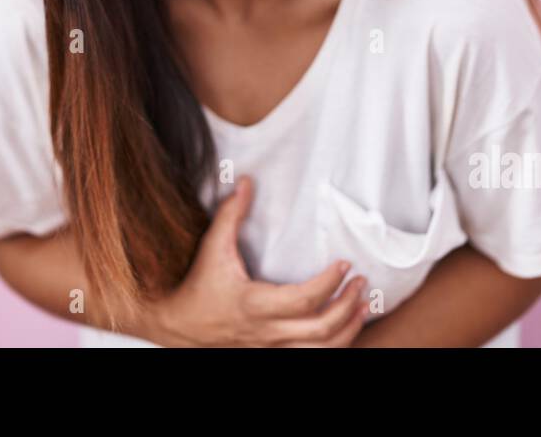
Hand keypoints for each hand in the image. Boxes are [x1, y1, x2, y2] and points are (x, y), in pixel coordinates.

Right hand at [143, 175, 368, 346]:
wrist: (178, 325)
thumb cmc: (196, 286)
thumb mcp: (212, 247)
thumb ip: (230, 215)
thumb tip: (246, 183)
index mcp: (254, 304)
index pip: (304, 298)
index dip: (330, 282)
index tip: (344, 263)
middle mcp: (266, 332)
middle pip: (321, 328)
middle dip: (347, 304)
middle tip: (360, 282)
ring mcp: (270, 348)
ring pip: (321, 350)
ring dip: (348, 329)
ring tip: (362, 306)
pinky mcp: (272, 354)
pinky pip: (312, 357)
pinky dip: (334, 343)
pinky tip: (345, 327)